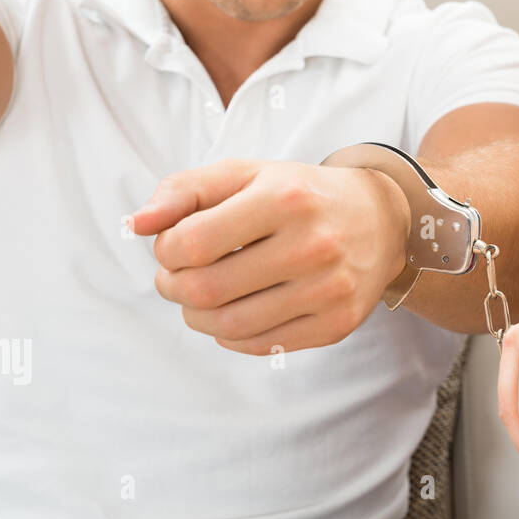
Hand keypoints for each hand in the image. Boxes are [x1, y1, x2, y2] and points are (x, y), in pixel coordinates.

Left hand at [130, 158, 409, 353]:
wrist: (382, 219)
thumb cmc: (301, 194)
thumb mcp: (247, 174)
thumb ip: (185, 190)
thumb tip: (136, 224)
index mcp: (285, 198)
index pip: (192, 243)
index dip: (165, 250)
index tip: (174, 245)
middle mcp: (313, 244)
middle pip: (205, 289)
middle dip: (172, 286)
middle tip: (175, 277)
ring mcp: (328, 289)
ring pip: (228, 324)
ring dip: (194, 315)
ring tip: (199, 296)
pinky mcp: (337, 323)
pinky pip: (259, 344)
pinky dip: (229, 334)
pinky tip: (234, 310)